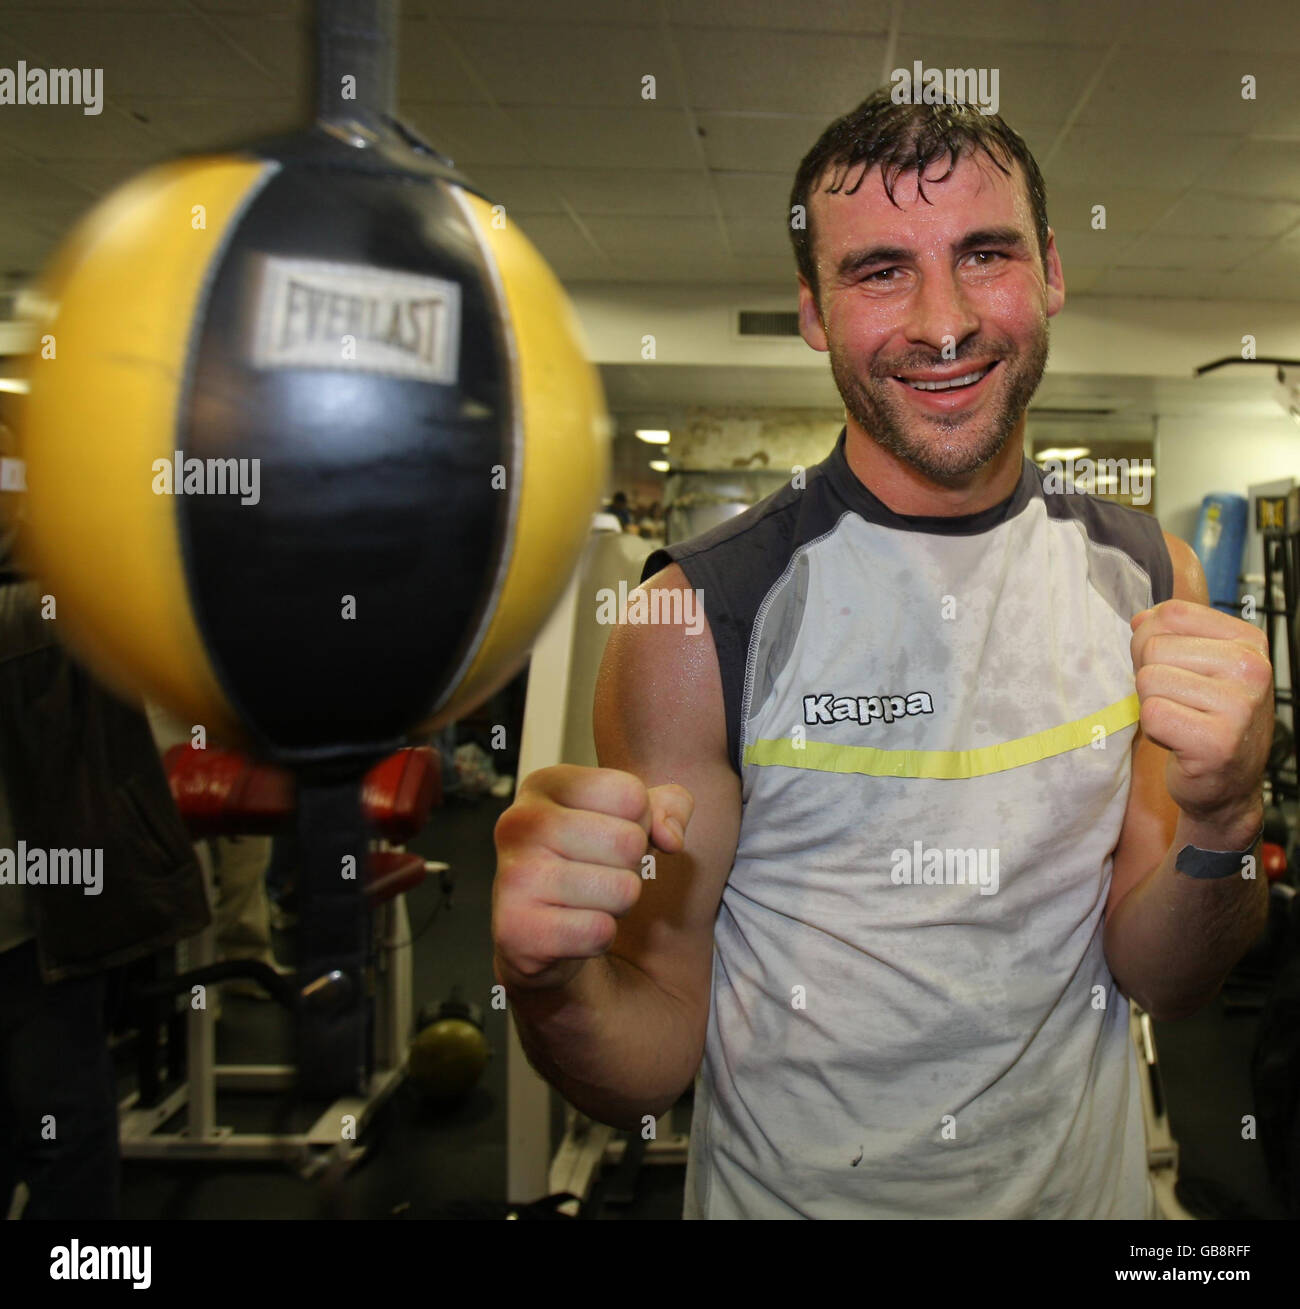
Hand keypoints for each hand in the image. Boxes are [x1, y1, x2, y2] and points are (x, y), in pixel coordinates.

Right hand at [491, 764, 693, 991]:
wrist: (539, 931)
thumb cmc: (590, 862)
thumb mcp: (634, 817)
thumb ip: (670, 806)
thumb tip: (670, 837)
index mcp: (544, 784)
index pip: (633, 795)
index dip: (640, 823)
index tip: (611, 834)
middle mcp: (520, 823)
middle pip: (629, 843)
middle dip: (631, 868)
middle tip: (600, 874)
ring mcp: (514, 876)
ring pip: (622, 890)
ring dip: (617, 904)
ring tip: (586, 900)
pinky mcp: (518, 930)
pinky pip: (600, 931)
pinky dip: (599, 937)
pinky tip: (571, 928)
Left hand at [1130, 599, 1272, 842]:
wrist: (1226, 785)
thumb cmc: (1207, 718)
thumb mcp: (1197, 664)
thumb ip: (1170, 631)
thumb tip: (1146, 612)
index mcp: (1248, 641)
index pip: (1171, 614)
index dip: (1151, 641)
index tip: (1176, 670)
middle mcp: (1252, 668)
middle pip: (1153, 647)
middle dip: (1150, 677)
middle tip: (1179, 704)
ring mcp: (1239, 705)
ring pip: (1148, 680)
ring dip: (1153, 705)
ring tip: (1182, 722)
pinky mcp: (1217, 741)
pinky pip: (1152, 715)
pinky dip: (1155, 731)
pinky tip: (1180, 742)